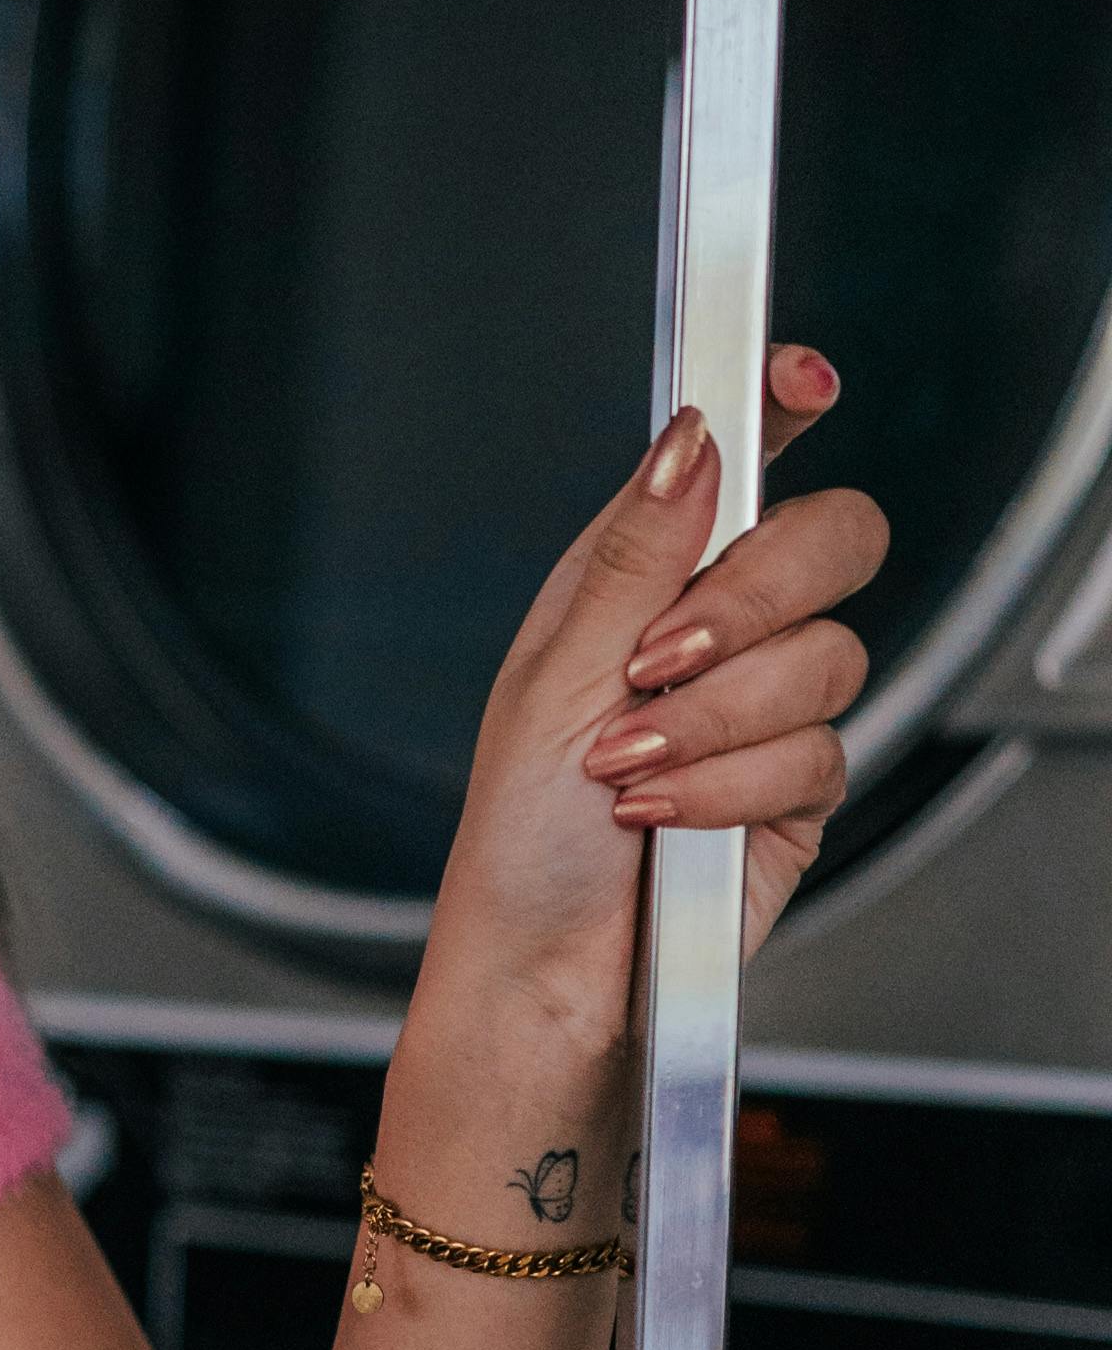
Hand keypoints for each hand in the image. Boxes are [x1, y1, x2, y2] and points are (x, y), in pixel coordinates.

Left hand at [431, 345, 884, 1024]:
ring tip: (630, 768)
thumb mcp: (556, 676)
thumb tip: (692, 438)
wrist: (544, 967)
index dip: (778, 410)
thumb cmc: (519, 834)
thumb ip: (638, 554)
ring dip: (717, 719)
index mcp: (641, 576)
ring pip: (828, 657)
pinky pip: (820, 753)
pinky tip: (664, 819)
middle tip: (664, 657)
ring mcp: (764, 704)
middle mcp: (712, 628)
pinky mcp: (798, 785)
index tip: (799, 382)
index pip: (736, 465)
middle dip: (755, 597)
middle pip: (830, 541)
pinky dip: (730, 788)